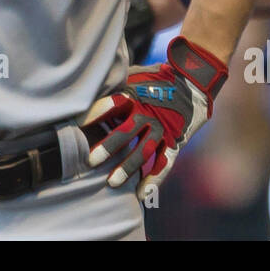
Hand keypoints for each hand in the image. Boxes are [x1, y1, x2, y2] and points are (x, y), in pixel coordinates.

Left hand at [82, 36, 226, 199]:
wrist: (192, 82)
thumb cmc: (153, 79)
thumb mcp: (134, 76)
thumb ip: (114, 86)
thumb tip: (84, 91)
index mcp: (136, 95)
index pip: (112, 103)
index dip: (95, 113)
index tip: (76, 125)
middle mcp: (149, 113)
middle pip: (126, 131)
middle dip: (108, 147)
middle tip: (90, 161)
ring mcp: (163, 129)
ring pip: (144, 151)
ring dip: (128, 167)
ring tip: (111, 183)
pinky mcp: (175, 142)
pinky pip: (164, 164)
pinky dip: (153, 180)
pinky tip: (140, 194)